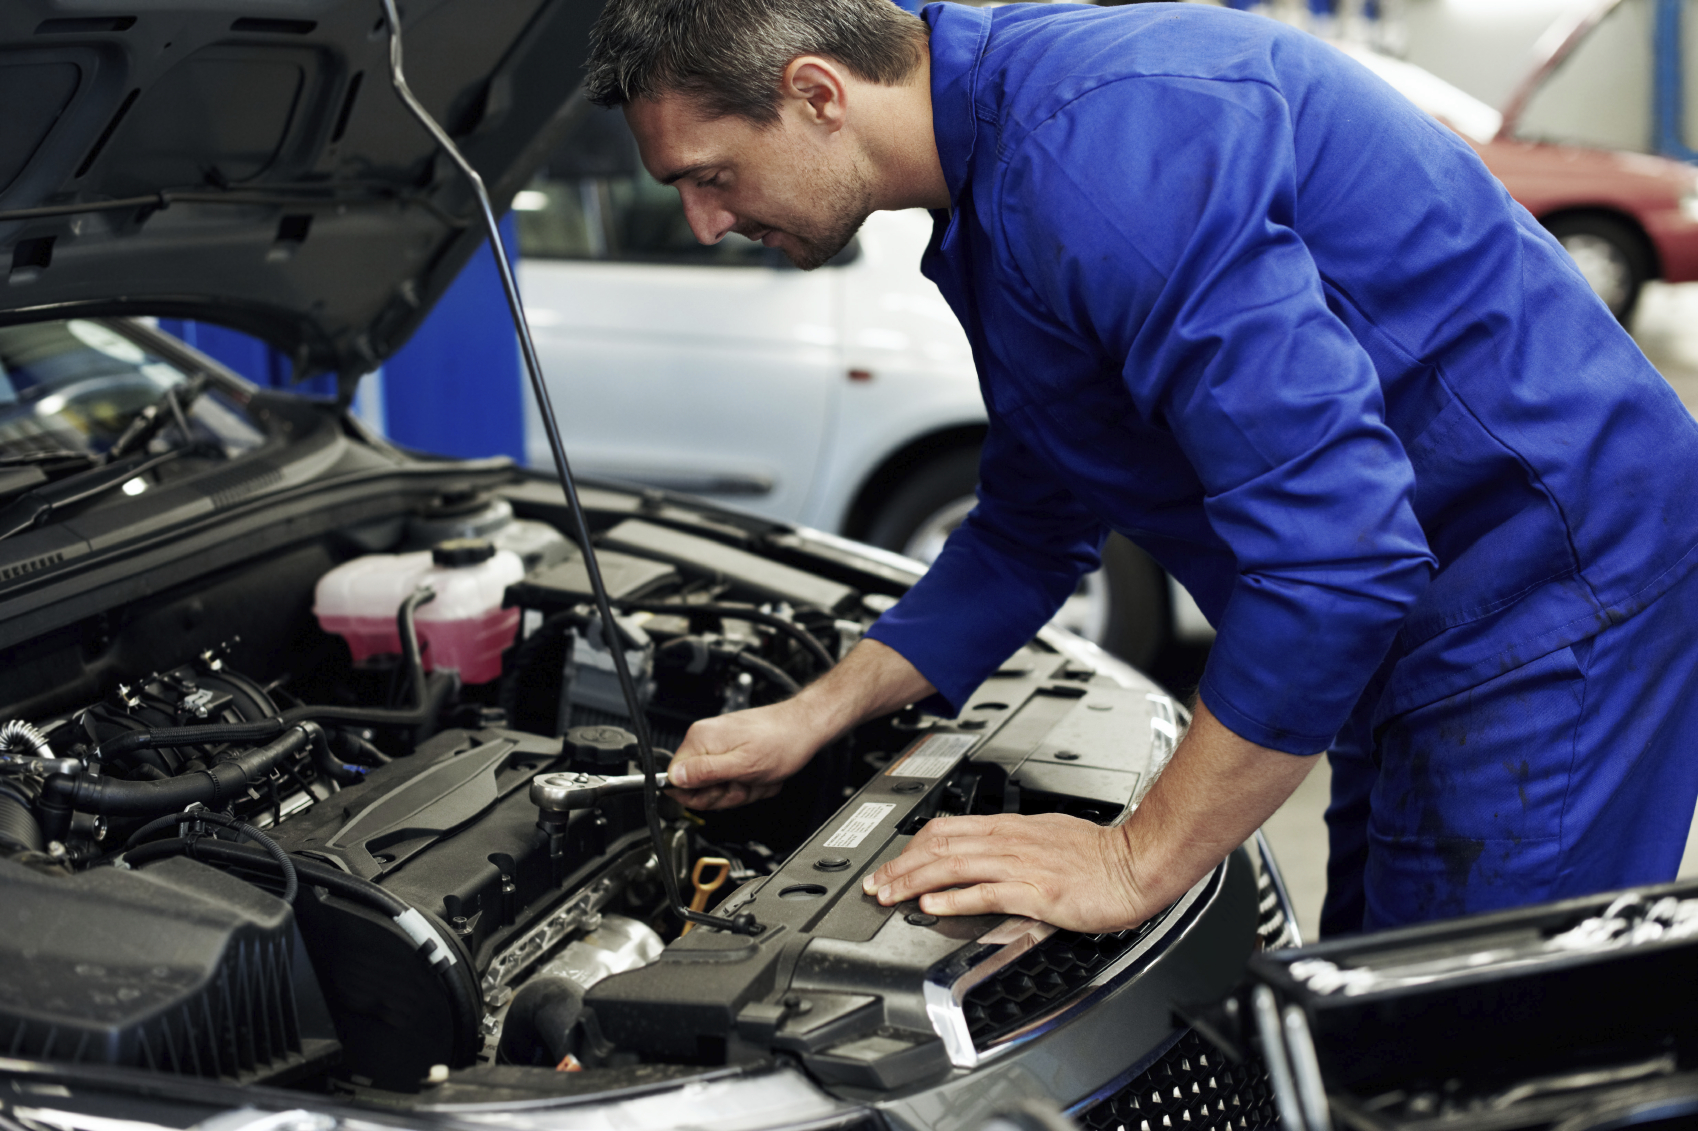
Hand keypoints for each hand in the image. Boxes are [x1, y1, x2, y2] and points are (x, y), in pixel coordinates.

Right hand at [667, 638, 936, 810]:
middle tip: (746, 783)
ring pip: (718, 786)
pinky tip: (762, 774)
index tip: (722, 790)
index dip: (700, 795)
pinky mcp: (732, 749)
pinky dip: (750, 782)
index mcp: (700, 739)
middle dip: (726, 792)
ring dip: (742, 788)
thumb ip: (705, 773)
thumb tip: (674, 779)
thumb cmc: (782, 742)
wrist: (805, 728)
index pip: (676, 780)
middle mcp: (705, 738)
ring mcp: (719, 744)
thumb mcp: (743, 765)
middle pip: (698, 786)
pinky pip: (732, 778)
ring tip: (758, 777)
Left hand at [861, 812, 1152, 932]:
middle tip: (875, 884)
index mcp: (1012, 828)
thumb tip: (985, 853)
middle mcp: (1011, 841)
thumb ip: (1015, 845)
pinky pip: (986, 892)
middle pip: (940, 845)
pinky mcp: (1037, 890)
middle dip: (901, 866)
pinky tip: (932, 907)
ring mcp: (1022, 865)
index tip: (893, 864)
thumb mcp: (1048, 837)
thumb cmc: (1100, 856)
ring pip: (954, 866)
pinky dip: (954, 899)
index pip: (947, 829)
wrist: (1137, 864)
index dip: (912, 847)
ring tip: (890, 895)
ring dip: (915, 881)